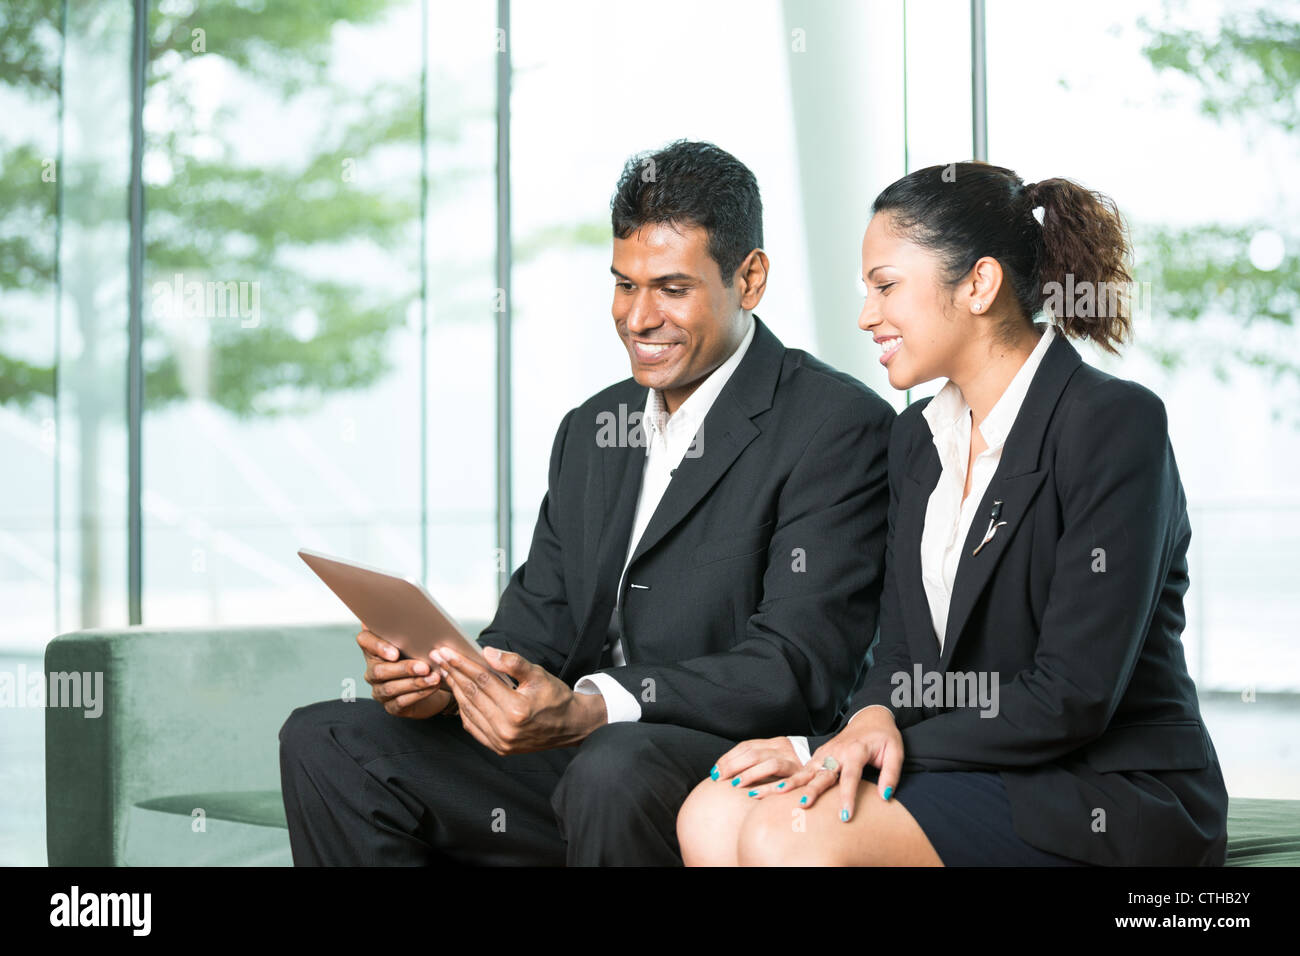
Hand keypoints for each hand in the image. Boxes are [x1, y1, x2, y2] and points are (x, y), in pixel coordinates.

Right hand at [358, 628, 450, 718]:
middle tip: (424, 666)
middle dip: (404, 668)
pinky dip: (418, 694)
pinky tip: (431, 687)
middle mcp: (373, 670)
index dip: (378, 646)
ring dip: (414, 682)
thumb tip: (413, 608)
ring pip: (391, 688)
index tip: (395, 652)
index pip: (365, 641)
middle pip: (379, 670)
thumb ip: (408, 629)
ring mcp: (379, 689)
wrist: (432, 684)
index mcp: (374, 649)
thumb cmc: (421, 657)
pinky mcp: (391, 706)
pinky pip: (401, 702)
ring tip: (433, 677)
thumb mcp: (416, 641)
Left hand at [432, 644, 606, 753]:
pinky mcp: (499, 748)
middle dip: (453, 674)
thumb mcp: (538, 674)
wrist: (570, 725)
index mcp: (516, 709)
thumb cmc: (555, 698)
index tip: (447, 653)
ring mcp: (501, 741)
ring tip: (446, 673)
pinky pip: (473, 727)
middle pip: (472, 695)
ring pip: (469, 711)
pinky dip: (464, 710)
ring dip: (455, 690)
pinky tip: (459, 695)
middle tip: (439, 659)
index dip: (463, 664)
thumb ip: (512, 663)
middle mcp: (506, 729)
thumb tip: (487, 653)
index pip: (482, 681)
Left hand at [709, 737, 803, 793]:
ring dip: (750, 774)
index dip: (729, 758)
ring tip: (735, 784)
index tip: (715, 770)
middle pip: (754, 753)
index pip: (746, 746)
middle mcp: (785, 748)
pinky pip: (785, 781)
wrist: (823, 776)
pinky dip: (768, 788)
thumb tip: (720, 771)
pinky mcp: (802, 777)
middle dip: (733, 765)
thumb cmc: (788, 774)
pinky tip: (754, 794)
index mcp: (775, 742)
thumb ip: (752, 764)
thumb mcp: (771, 762)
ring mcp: (794, 761)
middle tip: (719, 778)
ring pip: (769, 763)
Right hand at [775, 706, 902, 819]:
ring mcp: (825, 752)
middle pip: (822, 773)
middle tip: (804, 805)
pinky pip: (804, 768)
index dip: (847, 797)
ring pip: (807, 769)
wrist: (870, 717)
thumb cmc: (884, 737)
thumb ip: (891, 774)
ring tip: (777, 793)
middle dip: (812, 789)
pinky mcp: (819, 754)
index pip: (850, 776)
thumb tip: (885, 797)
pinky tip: (777, 788)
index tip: (844, 816)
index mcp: (856, 750)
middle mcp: (837, 751)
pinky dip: (790, 777)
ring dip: (793, 781)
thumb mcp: (896, 751)